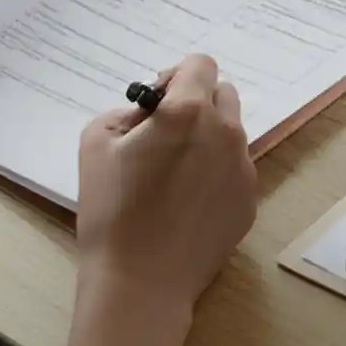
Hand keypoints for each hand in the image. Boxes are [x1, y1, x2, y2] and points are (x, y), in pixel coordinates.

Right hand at [76, 54, 256, 320]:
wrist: (141, 281)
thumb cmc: (111, 210)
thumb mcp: (96, 143)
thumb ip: (127, 112)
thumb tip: (151, 112)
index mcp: (189, 112)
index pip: (201, 65)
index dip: (177, 76)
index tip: (156, 102)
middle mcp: (227, 133)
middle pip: (223, 94)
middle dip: (197, 102)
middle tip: (165, 134)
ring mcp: (244, 169)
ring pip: (231, 134)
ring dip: (207, 139)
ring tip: (173, 175)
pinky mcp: (249, 201)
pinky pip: (235, 171)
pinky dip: (215, 174)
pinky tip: (187, 205)